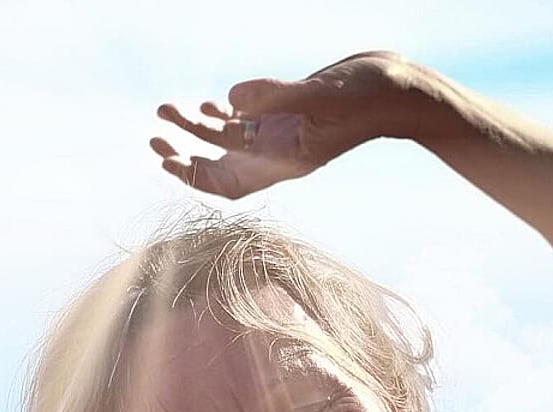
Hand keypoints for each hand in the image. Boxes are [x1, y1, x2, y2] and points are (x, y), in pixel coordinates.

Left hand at [150, 51, 437, 199]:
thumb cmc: (364, 98)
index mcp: (285, 161)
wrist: (397, 88)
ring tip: (166, 109)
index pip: (229, 183)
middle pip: (221, 163)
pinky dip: (225, 110)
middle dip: (184, 151)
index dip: (194, 178)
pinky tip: (213, 100)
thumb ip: (274, 98)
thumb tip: (229, 100)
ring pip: (229, 137)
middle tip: (155, 135)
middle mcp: (280, 152)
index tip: (167, 160)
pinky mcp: (289, 112)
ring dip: (196, 126)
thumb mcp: (318, 96)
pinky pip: (248, 117)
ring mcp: (284, 132)